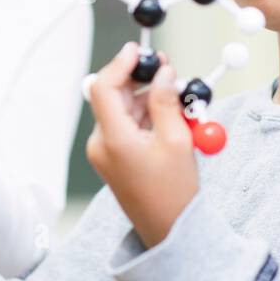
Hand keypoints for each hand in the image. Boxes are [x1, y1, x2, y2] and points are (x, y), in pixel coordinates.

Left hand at [86, 42, 199, 247]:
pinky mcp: (113, 159)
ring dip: (146, 99)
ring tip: (178, 100)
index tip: (139, 50)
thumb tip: (162, 73)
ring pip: (121, 110)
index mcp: (113, 139)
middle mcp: (101, 144)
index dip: (120, 63)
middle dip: (139, 80)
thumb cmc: (174, 191)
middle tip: (167, 70)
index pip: (103, 87)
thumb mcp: (177, 140)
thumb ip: (166, 101)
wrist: (169, 231)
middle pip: (112, 96)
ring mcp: (104, 153)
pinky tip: (169, 119)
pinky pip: (125, 126)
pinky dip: (145, 117)